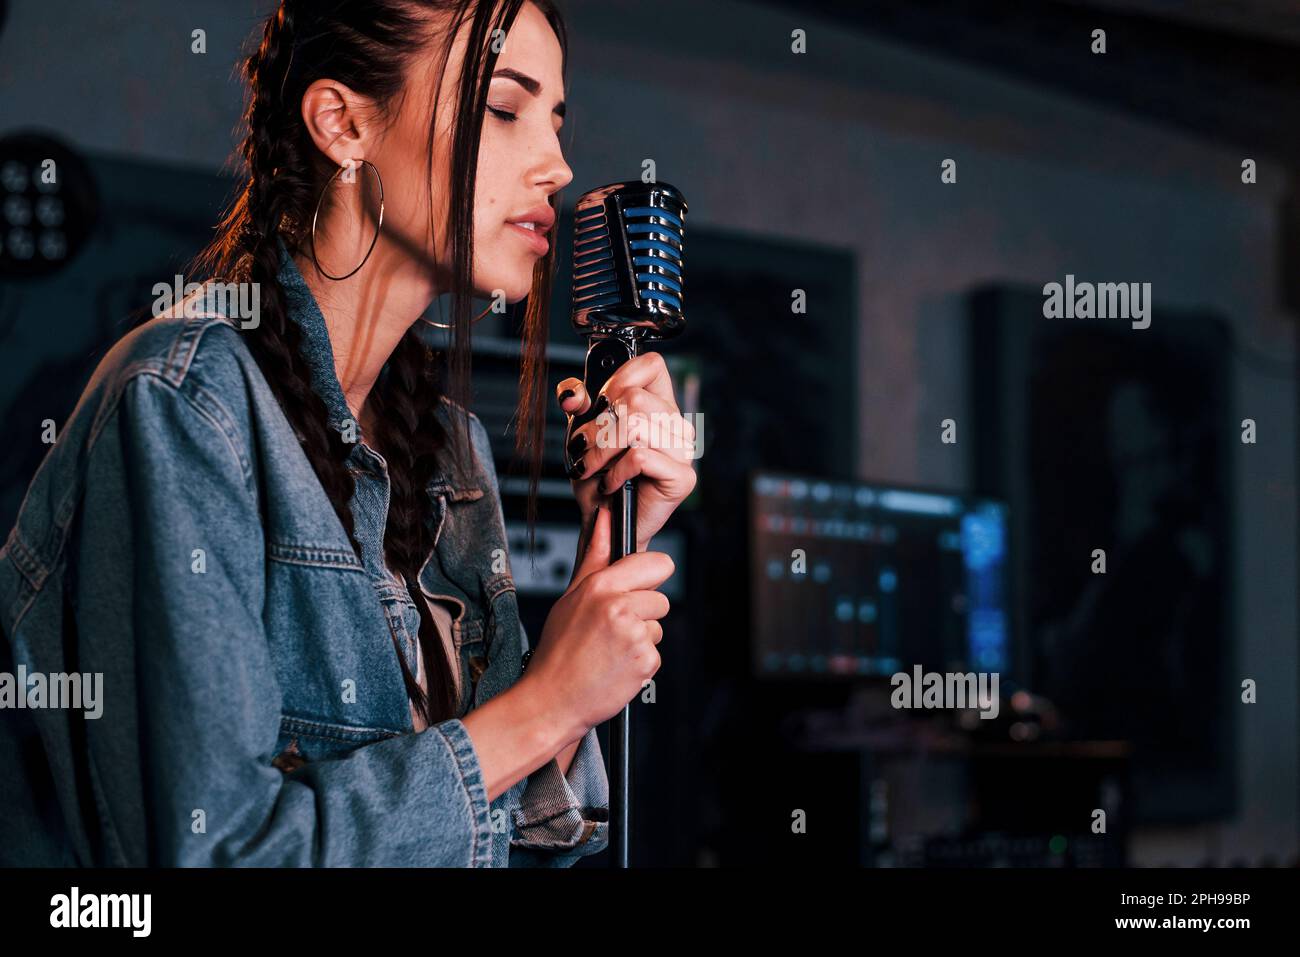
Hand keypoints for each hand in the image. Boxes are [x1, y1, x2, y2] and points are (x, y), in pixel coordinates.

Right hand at [525, 506, 672, 737]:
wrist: (551, 700)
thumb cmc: (558, 651)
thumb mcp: (571, 598)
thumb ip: (595, 557)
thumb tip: (604, 519)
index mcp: (601, 586)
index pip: (658, 563)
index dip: (651, 576)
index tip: (639, 587)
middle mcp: (619, 607)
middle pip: (661, 599)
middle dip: (644, 614)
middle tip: (613, 630)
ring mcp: (634, 635)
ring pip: (658, 628)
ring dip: (641, 640)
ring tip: (610, 651)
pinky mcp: (644, 662)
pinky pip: (655, 654)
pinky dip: (639, 663)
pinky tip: (615, 666)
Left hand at [557, 352, 697, 550]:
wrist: (602, 521)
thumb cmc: (597, 476)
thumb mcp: (582, 432)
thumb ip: (580, 405)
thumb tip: (573, 394)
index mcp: (658, 405)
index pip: (651, 365)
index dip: (620, 378)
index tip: (599, 405)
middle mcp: (676, 424)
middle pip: (635, 399)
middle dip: (599, 426)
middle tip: (585, 448)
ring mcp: (683, 451)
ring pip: (636, 426)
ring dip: (602, 451)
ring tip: (592, 467)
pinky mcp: (682, 477)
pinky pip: (641, 457)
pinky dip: (616, 471)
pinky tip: (611, 482)